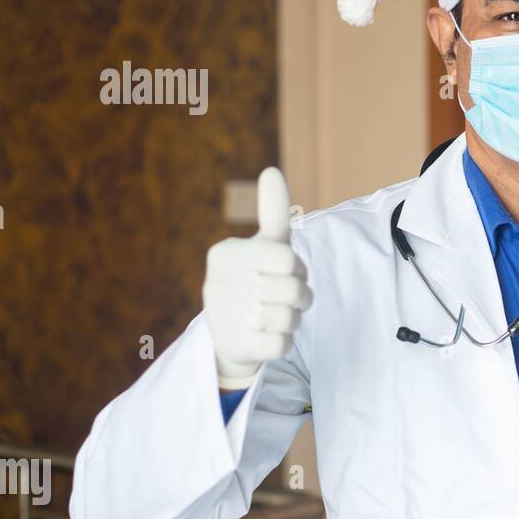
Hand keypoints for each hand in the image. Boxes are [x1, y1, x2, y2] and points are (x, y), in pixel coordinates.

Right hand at [203, 168, 312, 389]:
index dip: (297, 267)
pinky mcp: (235, 347)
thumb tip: (271, 171)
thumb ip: (272, 211)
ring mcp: (225, 317)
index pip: (288, 259)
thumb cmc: (254, 280)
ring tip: (275, 316)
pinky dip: (282, 342)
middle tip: (285, 298)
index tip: (286, 271)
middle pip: (294, 290)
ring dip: (292, 320)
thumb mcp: (264, 244)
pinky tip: (266, 336)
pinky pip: (281, 345)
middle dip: (299, 297)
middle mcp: (219, 283)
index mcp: (225, 254)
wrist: (230, 334)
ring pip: (290, 319)